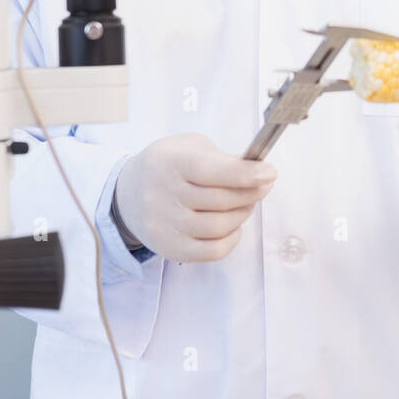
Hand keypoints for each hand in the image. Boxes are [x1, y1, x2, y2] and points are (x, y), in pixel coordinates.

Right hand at [114, 133, 276, 262]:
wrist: (128, 193)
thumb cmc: (169, 165)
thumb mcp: (190, 147)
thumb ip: (222, 158)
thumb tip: (257, 174)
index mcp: (171, 162)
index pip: (213, 170)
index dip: (246, 173)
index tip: (270, 172)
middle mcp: (163, 194)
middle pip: (221, 200)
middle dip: (252, 192)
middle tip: (263, 185)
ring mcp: (164, 224)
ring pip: (219, 227)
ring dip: (242, 214)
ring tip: (245, 203)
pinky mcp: (168, 247)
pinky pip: (211, 251)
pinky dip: (231, 239)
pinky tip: (233, 226)